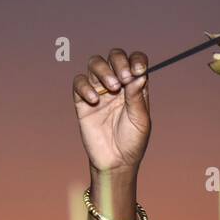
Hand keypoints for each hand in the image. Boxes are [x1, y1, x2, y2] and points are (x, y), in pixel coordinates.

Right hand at [73, 48, 151, 173]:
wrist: (116, 162)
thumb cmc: (133, 142)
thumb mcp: (140, 119)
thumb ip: (137, 96)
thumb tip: (138, 74)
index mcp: (134, 86)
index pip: (134, 61)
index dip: (135, 60)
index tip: (138, 70)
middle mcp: (117, 84)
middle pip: (114, 57)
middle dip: (118, 62)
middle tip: (123, 79)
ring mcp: (99, 90)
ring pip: (95, 64)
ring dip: (103, 71)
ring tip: (111, 89)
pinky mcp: (82, 100)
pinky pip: (79, 82)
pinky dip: (85, 86)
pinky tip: (94, 100)